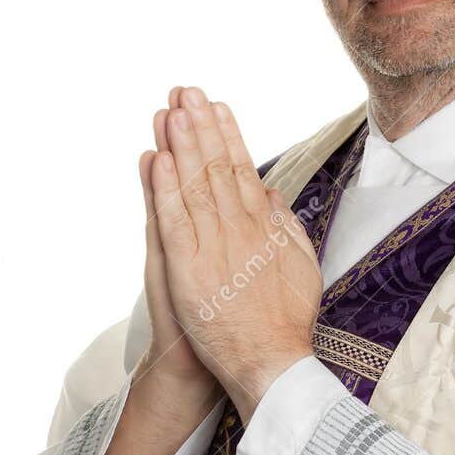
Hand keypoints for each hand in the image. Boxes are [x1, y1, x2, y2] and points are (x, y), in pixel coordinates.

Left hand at [150, 85, 321, 422]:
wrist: (270, 364)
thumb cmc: (285, 322)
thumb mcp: (300, 266)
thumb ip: (283, 226)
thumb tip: (269, 193)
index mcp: (262, 227)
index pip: (241, 169)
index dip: (226, 134)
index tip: (216, 105)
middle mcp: (237, 230)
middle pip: (215, 168)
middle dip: (200, 127)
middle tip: (186, 90)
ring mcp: (212, 248)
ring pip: (192, 186)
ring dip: (180, 146)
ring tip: (170, 109)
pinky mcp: (187, 270)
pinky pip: (172, 221)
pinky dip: (162, 188)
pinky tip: (154, 158)